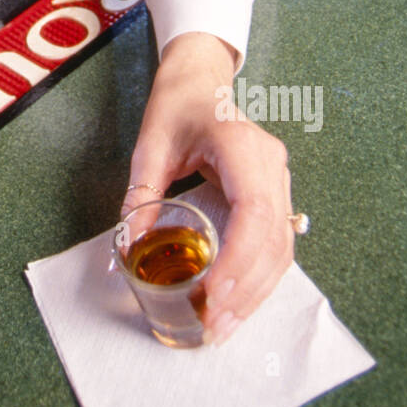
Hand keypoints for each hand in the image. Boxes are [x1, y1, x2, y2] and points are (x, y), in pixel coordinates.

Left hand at [123, 33, 293, 344]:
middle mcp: (270, 164)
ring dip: (256, 292)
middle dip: (246, 290)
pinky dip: (260, 277)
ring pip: (282, 248)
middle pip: (273, 240)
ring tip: (224, 326)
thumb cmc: (176, 106)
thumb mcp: (149, 148)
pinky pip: (277, 242)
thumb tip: (124, 253)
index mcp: (240, 146)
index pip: (254, 212)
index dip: (239, 260)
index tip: (214, 294)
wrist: (200, 79)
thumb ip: (139, 199)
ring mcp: (279, 178)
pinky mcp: (276, 192)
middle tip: (215, 327)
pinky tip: (237, 302)